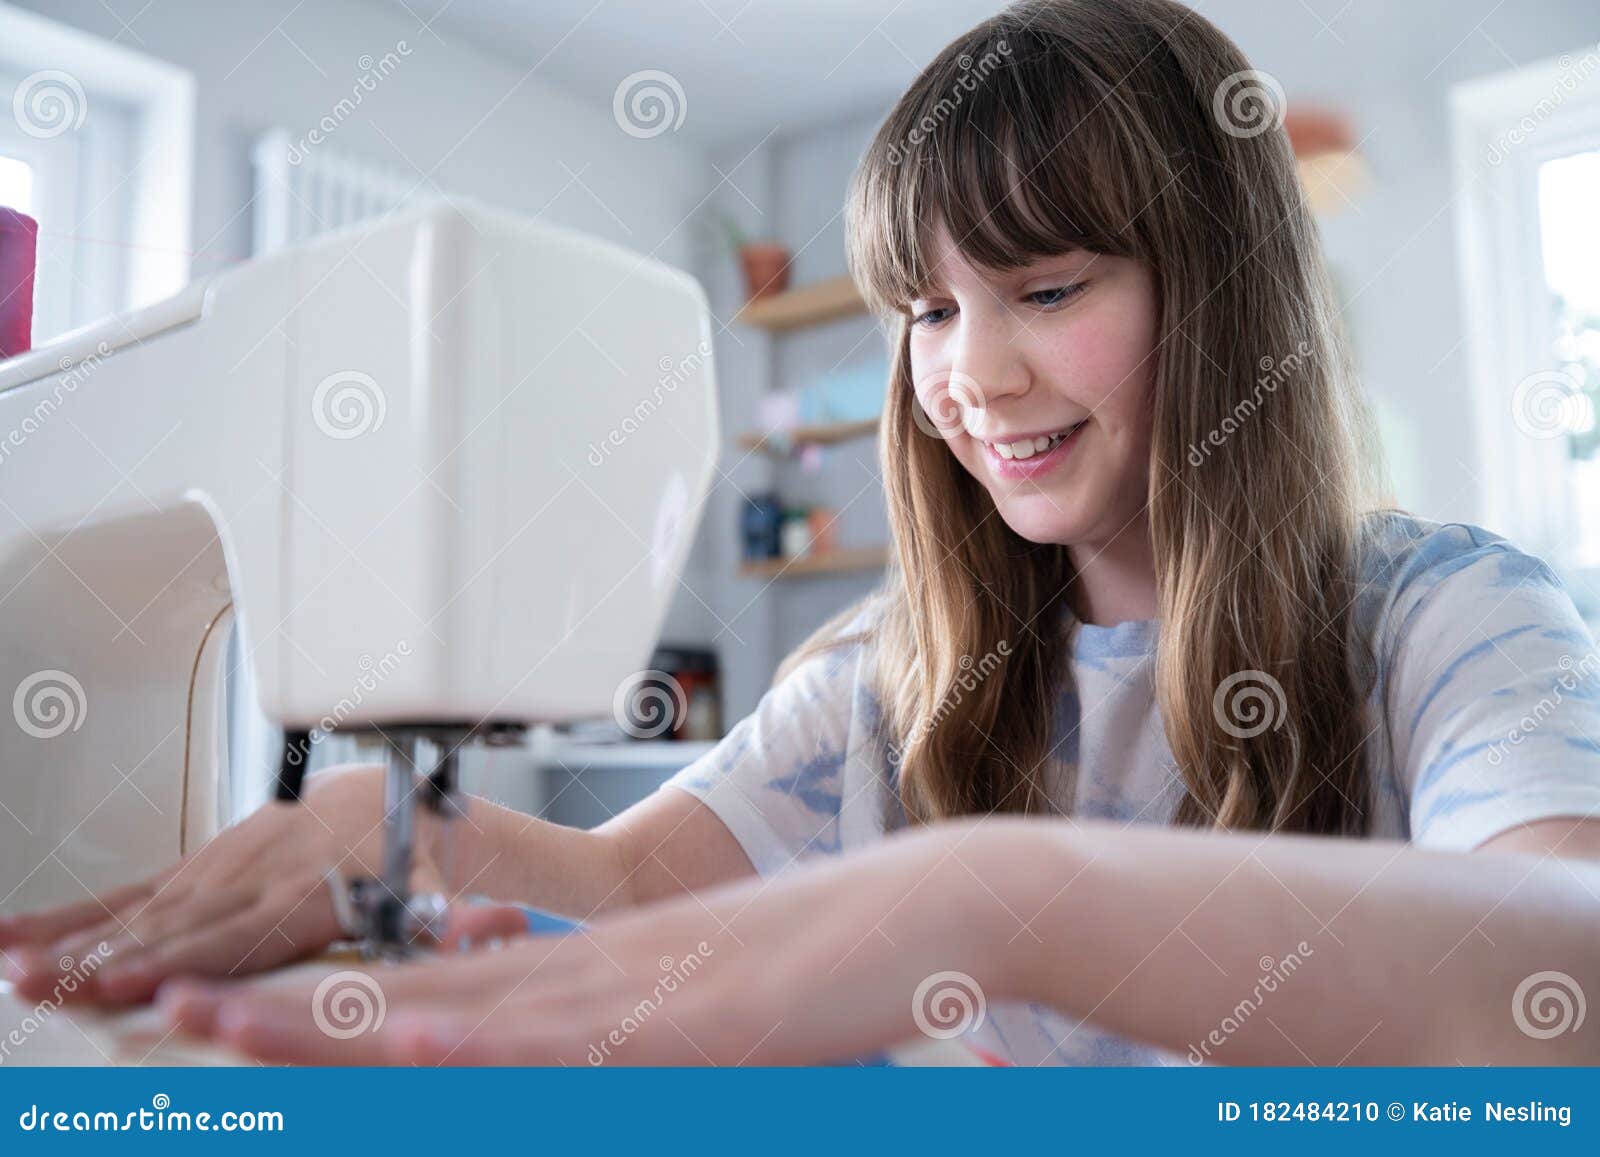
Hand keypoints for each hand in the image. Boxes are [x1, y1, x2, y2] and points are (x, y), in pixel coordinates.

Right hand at [0, 763, 453, 1005]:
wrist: (394, 800)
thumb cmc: (411, 858)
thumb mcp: (439, 887)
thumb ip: (452, 916)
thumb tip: (485, 930)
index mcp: (306, 890)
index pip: (237, 936)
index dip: (186, 961)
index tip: (137, 983)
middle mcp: (253, 876)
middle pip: (172, 926)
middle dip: (104, 958)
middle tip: (41, 983)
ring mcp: (219, 869)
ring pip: (137, 910)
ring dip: (73, 941)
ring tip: (14, 967)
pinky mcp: (197, 867)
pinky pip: (127, 892)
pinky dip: (69, 915)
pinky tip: (13, 936)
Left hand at [159, 821, 1030, 1064]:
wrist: (942, 905)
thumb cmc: (842, 960)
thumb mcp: (723, 1009)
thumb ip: (644, 1029)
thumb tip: (578, 1038)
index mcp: (599, 969)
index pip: (442, 988)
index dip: (339, 1003)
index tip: (249, 1009)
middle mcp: (596, 970)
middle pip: (421, 993)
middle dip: (296, 1007)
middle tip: (175, 1005)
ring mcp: (637, 991)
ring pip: (460, 1010)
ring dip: (337, 1022)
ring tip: (224, 1020)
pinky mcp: (693, 1019)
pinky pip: (566, 1040)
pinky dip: (478, 1044)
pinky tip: (408, 1044)